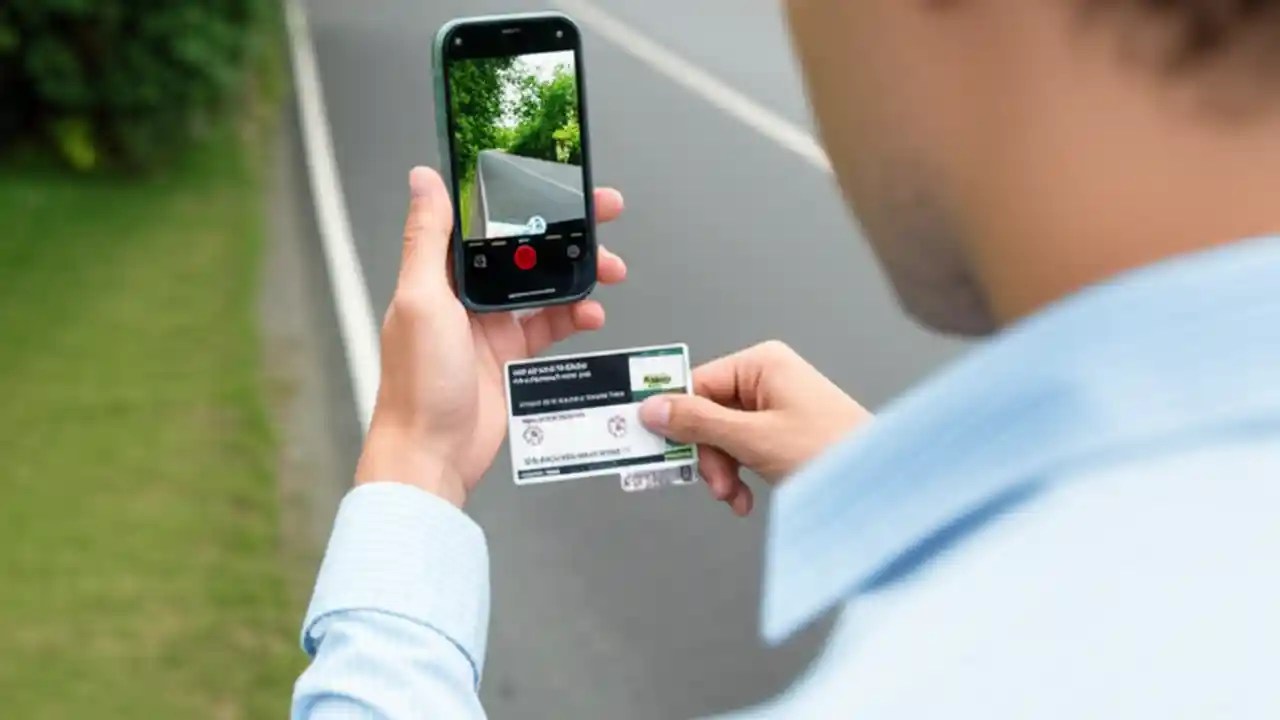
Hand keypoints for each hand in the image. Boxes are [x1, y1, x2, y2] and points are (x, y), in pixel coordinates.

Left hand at [355, 167, 626, 506]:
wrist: (432, 453)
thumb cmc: (417, 383)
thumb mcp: (422, 300)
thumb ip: (427, 238)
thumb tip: (423, 180)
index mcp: (438, 274)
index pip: (484, 221)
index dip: (521, 197)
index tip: (555, 180)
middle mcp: (463, 296)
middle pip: (522, 250)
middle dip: (565, 232)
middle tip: (603, 216)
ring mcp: (489, 327)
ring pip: (543, 287)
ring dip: (578, 275)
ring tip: (609, 270)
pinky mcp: (510, 357)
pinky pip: (551, 327)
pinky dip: (575, 318)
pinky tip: (592, 313)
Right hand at [638, 341, 869, 516]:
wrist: (880, 484)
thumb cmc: (832, 451)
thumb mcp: (753, 439)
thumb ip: (699, 423)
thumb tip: (654, 408)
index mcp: (762, 364)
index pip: (696, 384)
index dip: (676, 419)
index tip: (655, 445)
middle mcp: (769, 378)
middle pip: (708, 414)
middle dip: (708, 454)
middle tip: (715, 484)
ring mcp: (778, 405)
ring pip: (723, 436)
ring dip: (723, 470)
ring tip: (734, 496)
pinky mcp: (784, 432)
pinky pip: (743, 448)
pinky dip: (739, 473)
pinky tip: (746, 497)